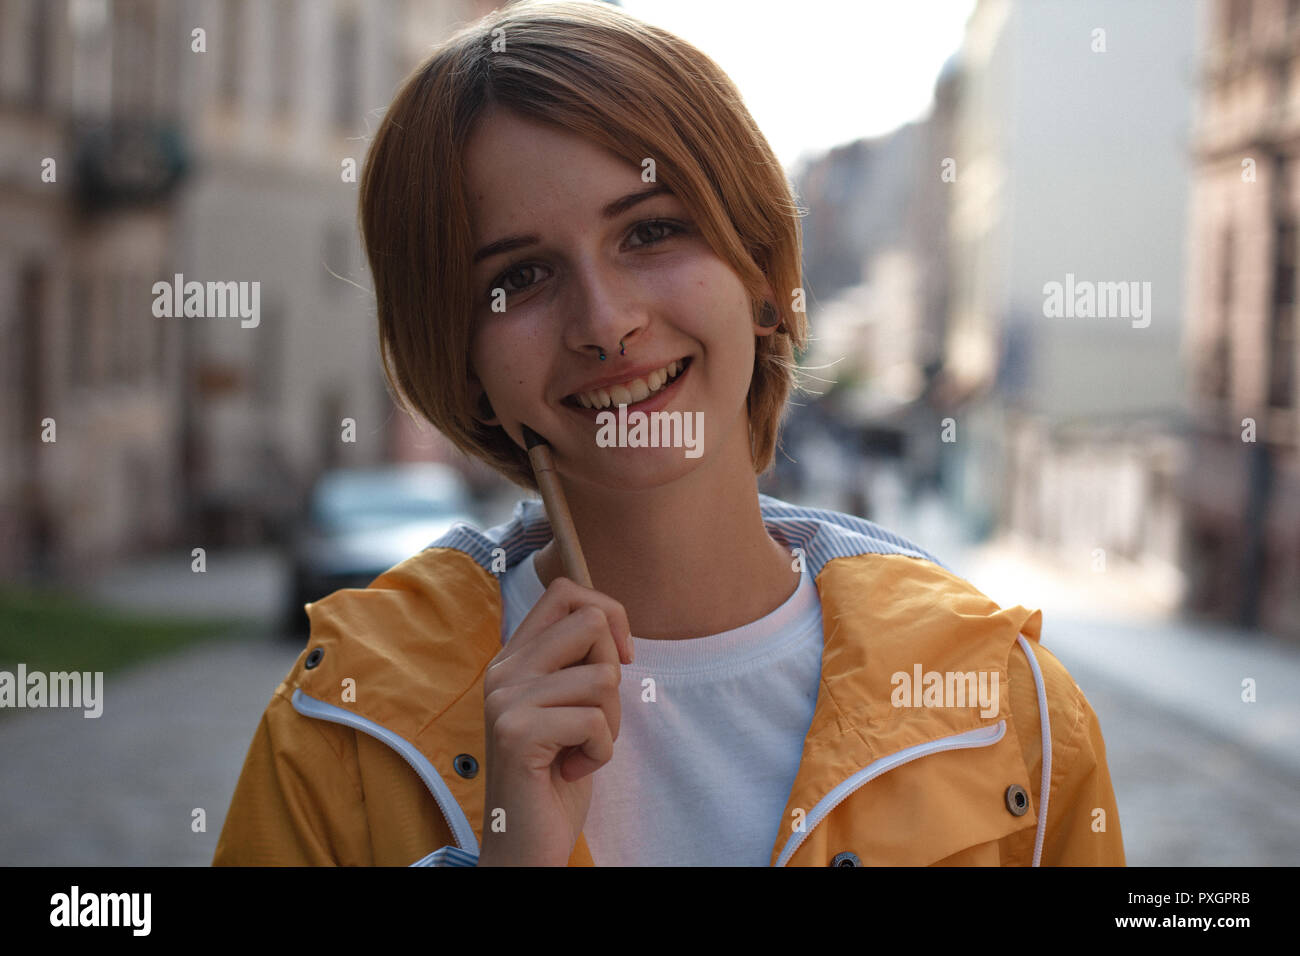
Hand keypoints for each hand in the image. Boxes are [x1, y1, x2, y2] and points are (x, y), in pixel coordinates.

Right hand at [477, 576, 632, 865]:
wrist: (525, 841)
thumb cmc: (557, 774)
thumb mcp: (568, 705)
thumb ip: (577, 662)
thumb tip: (611, 620)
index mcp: (515, 657)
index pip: (565, 592)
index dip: (608, 613)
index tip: (620, 657)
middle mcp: (503, 669)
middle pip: (591, 622)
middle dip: (614, 672)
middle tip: (594, 716)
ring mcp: (505, 698)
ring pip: (602, 676)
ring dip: (610, 723)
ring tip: (581, 749)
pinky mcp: (516, 731)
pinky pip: (595, 721)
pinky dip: (600, 753)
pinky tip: (573, 770)